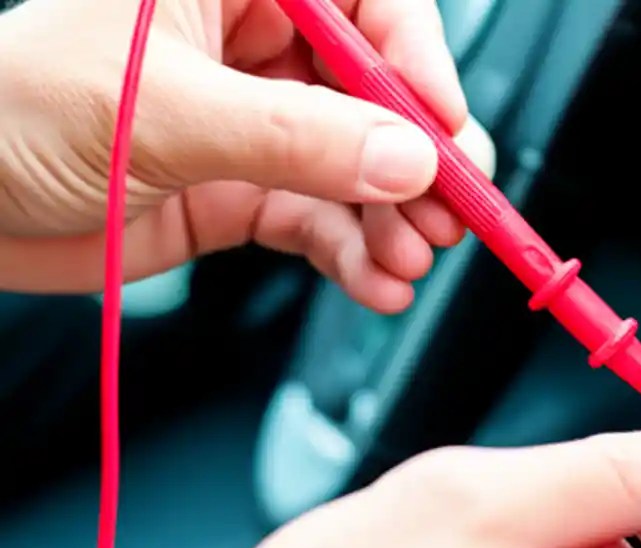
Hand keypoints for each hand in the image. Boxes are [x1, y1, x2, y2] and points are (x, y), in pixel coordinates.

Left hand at [0, 0, 492, 311]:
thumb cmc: (9, 112)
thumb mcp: (164, 115)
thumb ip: (296, 137)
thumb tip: (406, 158)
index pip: (365, 4)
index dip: (416, 60)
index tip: (443, 127)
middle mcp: (251, 46)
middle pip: (377, 92)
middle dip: (417, 159)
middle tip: (450, 210)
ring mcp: (254, 124)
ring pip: (360, 166)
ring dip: (395, 220)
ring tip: (409, 259)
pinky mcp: (246, 191)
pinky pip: (324, 220)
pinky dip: (357, 255)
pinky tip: (377, 281)